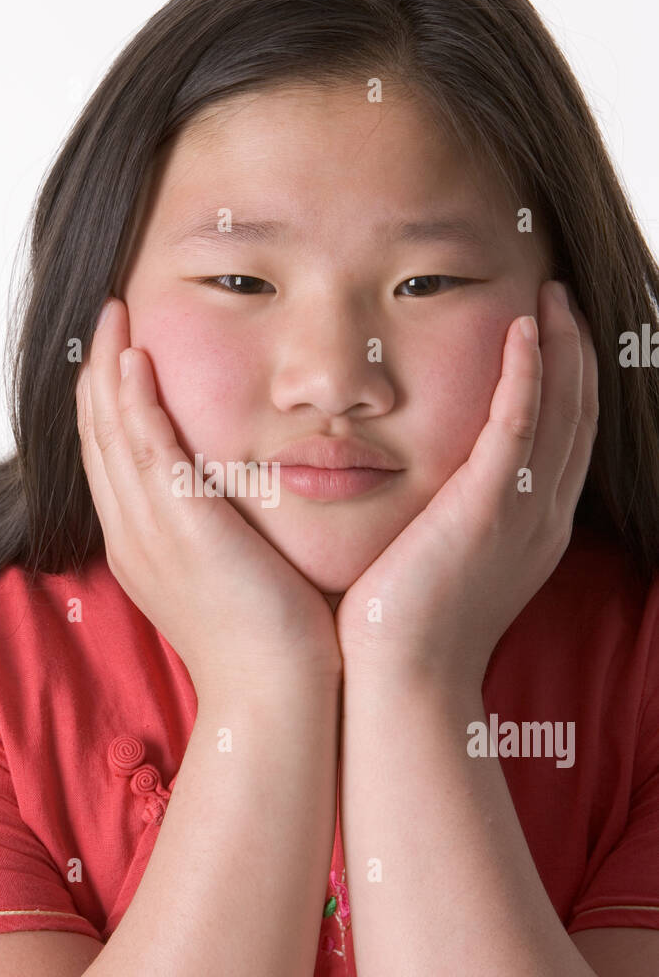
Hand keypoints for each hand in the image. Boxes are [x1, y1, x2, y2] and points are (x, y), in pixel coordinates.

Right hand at [76, 297, 341, 690]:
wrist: (277, 695)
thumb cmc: (273, 644)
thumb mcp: (236, 577)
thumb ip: (227, 533)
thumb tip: (244, 504)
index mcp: (143, 546)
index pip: (113, 458)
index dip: (109, 400)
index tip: (119, 352)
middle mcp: (133, 535)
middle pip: (97, 436)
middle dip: (96, 372)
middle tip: (104, 315)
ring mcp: (149, 531)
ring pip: (110, 433)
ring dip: (107, 369)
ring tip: (112, 315)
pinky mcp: (180, 528)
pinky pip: (144, 449)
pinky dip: (134, 401)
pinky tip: (135, 358)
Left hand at [334, 281, 598, 682]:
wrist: (399, 682)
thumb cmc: (400, 633)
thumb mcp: (436, 565)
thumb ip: (441, 521)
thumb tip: (415, 494)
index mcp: (531, 530)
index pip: (561, 440)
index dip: (564, 383)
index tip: (548, 333)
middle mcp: (542, 517)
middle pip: (577, 415)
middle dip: (573, 352)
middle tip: (560, 297)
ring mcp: (524, 511)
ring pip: (561, 409)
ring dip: (559, 346)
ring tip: (549, 295)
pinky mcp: (490, 506)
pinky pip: (521, 422)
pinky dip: (529, 371)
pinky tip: (524, 328)